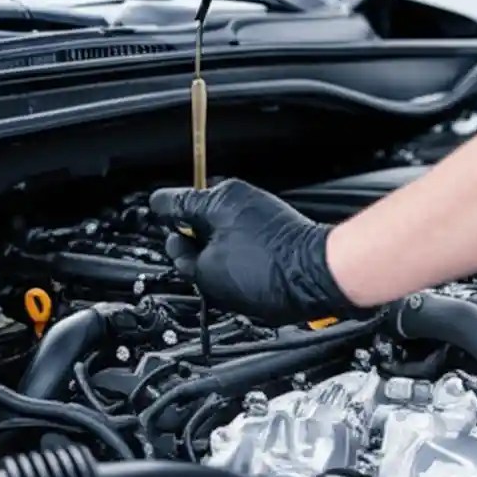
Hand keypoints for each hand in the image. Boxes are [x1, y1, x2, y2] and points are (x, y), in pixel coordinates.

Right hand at [148, 179, 364, 324]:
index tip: (157, 230)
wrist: (319, 278)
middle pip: (194, 220)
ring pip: (218, 234)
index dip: (158, 221)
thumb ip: (183, 258)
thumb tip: (177, 248)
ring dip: (215, 254)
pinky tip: (247, 278)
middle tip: (198, 268)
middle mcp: (238, 198)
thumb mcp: (208, 272)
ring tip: (228, 277)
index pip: (168, 201)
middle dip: (191, 244)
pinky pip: (241, 241)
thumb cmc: (271, 272)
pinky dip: (237, 258)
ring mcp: (258, 211)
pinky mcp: (274, 228)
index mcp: (215, 200)